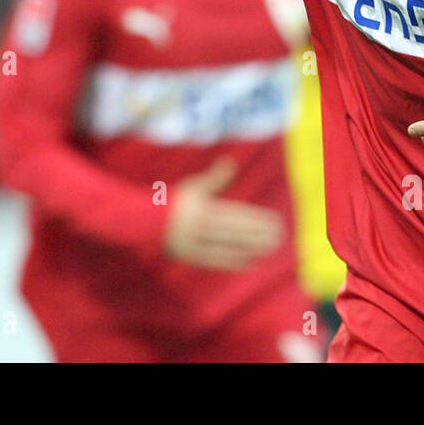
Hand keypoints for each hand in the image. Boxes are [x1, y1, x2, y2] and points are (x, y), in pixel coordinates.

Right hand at [164, 157, 283, 270]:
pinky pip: (215, 261)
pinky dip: (234, 262)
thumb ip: (214, 178)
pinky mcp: (189, 256)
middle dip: (257, 235)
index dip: (255, 219)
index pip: (234, 215)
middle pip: (234, 232)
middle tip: (279, 236)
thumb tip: (230, 162)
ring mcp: (193, 243)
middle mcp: (197, 226)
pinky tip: (251, 261)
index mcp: (201, 208)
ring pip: (227, 247)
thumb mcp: (193, 186)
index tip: (274, 220)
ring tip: (269, 249)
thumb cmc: (173, 201)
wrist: (144, 222)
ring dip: (250, 249)